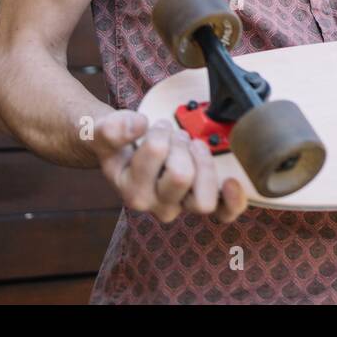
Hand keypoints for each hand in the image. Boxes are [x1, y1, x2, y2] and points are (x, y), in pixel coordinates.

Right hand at [88, 110, 248, 223]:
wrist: (125, 154)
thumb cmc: (118, 144)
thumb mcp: (102, 132)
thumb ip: (112, 128)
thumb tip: (139, 125)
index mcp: (132, 192)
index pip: (155, 153)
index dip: (159, 132)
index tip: (151, 126)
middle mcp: (158, 205)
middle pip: (181, 176)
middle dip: (180, 144)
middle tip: (172, 134)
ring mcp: (182, 206)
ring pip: (203, 199)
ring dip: (202, 162)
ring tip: (192, 146)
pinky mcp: (203, 201)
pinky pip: (224, 211)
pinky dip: (233, 201)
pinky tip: (232, 182)